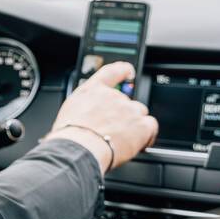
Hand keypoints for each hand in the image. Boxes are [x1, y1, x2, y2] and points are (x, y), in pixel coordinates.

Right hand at [44, 61, 158, 172]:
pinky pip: (151, 126)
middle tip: (113, 129)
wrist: (80, 148)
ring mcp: (129, 109)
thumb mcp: (68, 113)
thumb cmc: (70, 134)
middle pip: (126, 100)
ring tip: (123, 139)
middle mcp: (113, 96)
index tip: (128, 71)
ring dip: (134, 124)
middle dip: (122, 113)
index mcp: (93, 90)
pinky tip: (141, 143)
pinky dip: (148, 135)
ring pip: (139, 113)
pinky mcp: (141, 126)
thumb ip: (83, 109)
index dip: (123, 70)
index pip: (112, 72)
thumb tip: (85, 118)